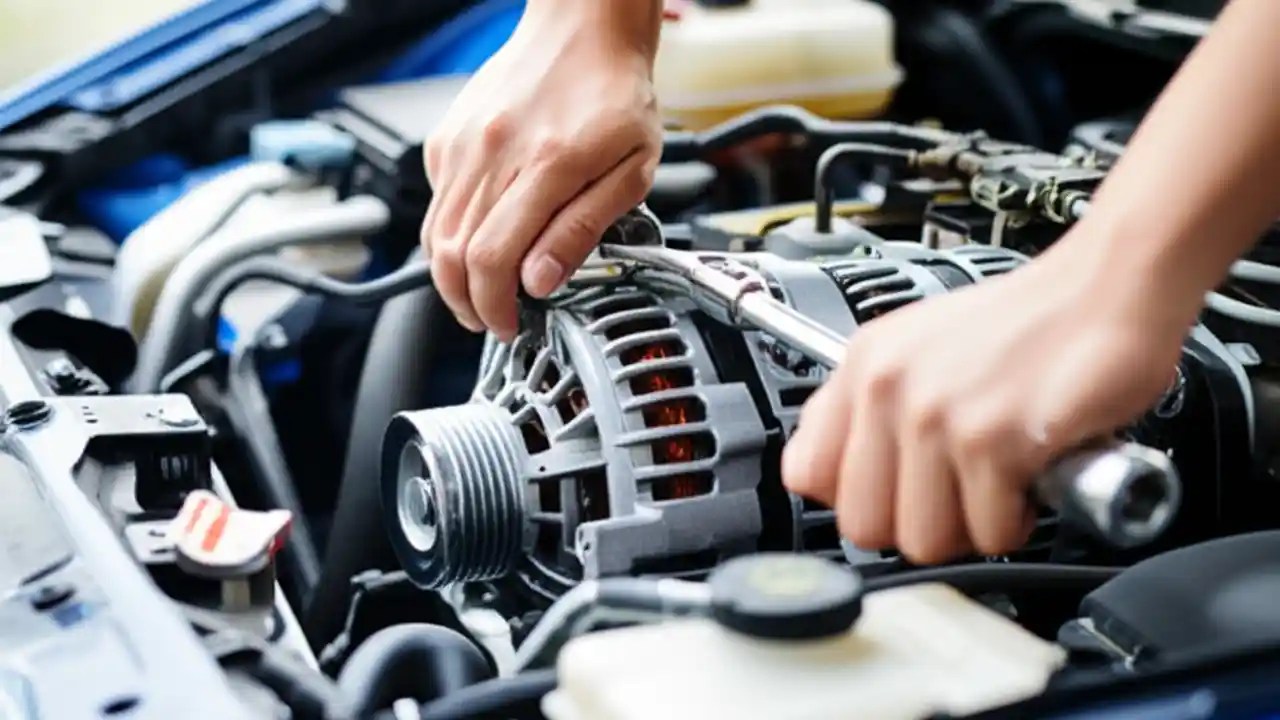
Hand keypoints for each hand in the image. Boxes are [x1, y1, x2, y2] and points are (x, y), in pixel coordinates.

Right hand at [421, 1, 662, 339]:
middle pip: (452, 255)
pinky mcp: (447, 137)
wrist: (583, 30)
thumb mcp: (631, 171)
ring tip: (481, 295)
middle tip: (492, 321)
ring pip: (434, 234)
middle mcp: (493, 153)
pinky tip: (480, 239)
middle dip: (467, 304)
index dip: (495, 307)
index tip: (510, 324)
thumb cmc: (615, 95)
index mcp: (546, 166)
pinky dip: (451, 234)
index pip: (493, 259)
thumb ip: (583, 228)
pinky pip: (437, 202)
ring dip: (452, 277)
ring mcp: (463, 144)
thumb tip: (541, 280)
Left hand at [781, 241, 1189, 564]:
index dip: (855, 498)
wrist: (1108, 287)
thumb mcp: (920, 346)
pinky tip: (1029, 481)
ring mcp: (936, 415)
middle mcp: (888, 388)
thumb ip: (875, 405)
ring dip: (970, 529)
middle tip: (956, 500)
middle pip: (862, 524)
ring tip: (996, 488)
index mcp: (863, 366)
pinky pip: (988, 532)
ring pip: (923, 540)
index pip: (805, 473)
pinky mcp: (992, 440)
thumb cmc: (1030, 322)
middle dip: (916, 526)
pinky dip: (1018, 521)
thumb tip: (846, 478)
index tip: (893, 493)